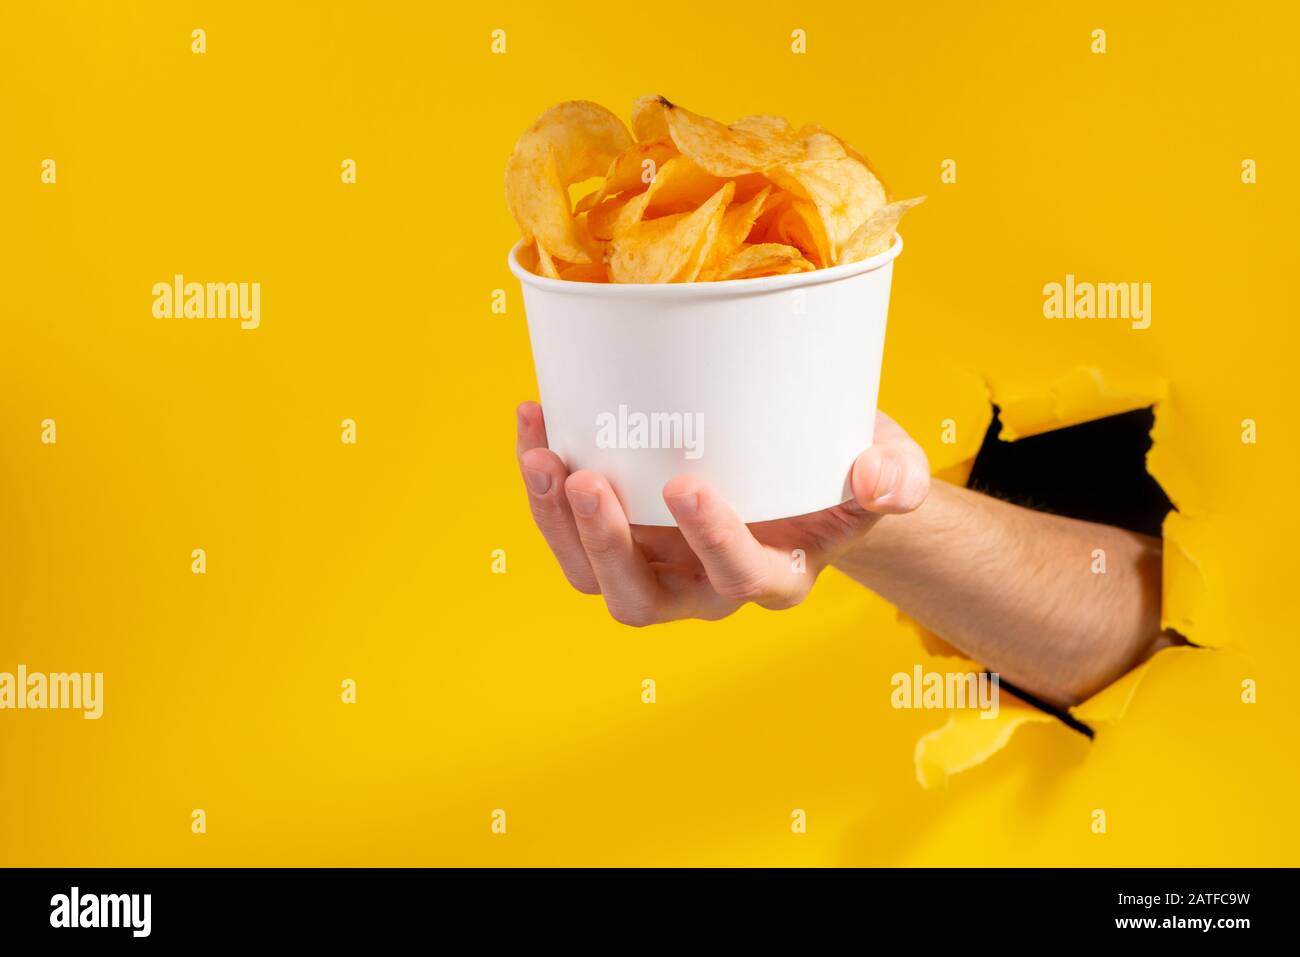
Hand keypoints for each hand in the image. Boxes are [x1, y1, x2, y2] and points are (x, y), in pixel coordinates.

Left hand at [515, 402, 929, 625]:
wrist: (808, 466)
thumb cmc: (842, 467)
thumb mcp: (887, 467)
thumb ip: (892, 479)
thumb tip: (876, 481)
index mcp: (772, 575)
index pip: (739, 575)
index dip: (712, 541)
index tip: (687, 486)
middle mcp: (704, 586)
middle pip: (640, 598)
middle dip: (607, 545)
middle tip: (587, 480)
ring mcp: (655, 562)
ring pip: (592, 573)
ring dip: (557, 522)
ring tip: (541, 456)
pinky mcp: (621, 533)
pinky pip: (568, 526)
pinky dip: (543, 483)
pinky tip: (535, 424)